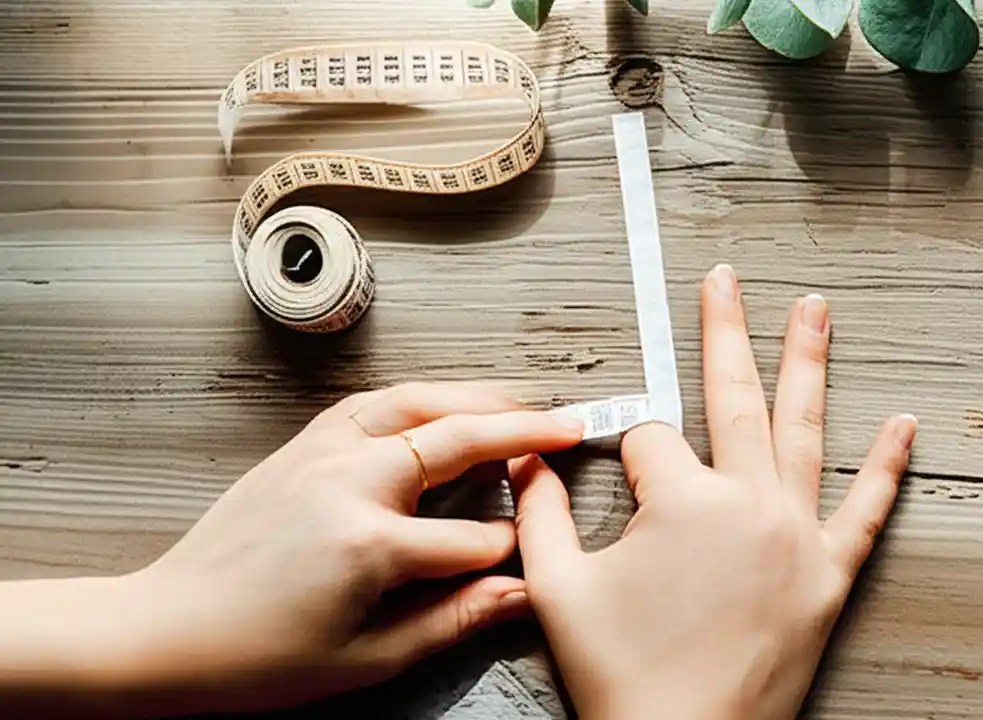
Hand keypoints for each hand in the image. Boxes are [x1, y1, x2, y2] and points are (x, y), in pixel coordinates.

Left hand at [0, 383, 582, 717]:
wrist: (166, 633)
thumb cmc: (254, 657)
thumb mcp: (366, 659)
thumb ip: (452, 621)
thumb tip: (516, 593)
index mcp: (367, 544)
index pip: (473, 541)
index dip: (510, 555)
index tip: (531, 563)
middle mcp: (346, 482)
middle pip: (458, 439)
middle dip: (524, 431)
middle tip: (571, 423)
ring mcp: (319, 455)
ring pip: (417, 404)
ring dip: (476, 396)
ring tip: (522, 400)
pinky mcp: (299, 447)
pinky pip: (371, 403)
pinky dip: (419, 396)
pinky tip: (443, 402)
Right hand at [511, 264, 916, 719]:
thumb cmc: (624, 677)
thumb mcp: (558, 588)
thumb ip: (541, 512)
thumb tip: (529, 460)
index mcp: (681, 501)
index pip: (644, 437)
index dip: (619, 449)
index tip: (608, 469)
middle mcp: (748, 504)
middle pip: (731, 397)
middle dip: (724, 330)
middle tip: (724, 279)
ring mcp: (797, 537)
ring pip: (804, 431)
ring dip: (808, 363)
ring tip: (814, 310)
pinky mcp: (829, 578)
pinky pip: (868, 510)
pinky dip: (887, 466)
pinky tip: (902, 425)